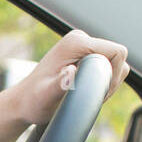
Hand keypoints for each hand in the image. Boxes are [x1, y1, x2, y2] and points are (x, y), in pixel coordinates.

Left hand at [0, 29, 129, 141]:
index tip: (98, 92)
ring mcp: (82, 46)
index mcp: (76, 42)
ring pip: (113, 63)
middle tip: (90, 96)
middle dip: (110, 80)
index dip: (114, 75)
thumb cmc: (34, 101)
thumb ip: (60, 84)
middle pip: (117, 57)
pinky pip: (106, 66)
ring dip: (107, 82)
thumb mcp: (47, 96)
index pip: (117, 52)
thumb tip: (70, 73)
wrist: (23, 102)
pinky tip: (86, 91)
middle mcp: (80, 38)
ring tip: (85, 95)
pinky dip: (102, 81)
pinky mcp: (82, 55)